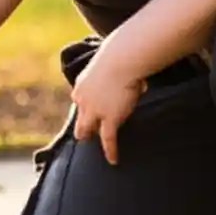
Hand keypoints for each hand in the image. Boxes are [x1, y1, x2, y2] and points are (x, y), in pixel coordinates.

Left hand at [70, 51, 147, 165]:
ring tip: (94, 146)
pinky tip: (113, 160)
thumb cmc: (123, 54)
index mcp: (82, 84)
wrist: (122, 60)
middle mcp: (84, 99)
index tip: (95, 108)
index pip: (81, 99)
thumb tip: (135, 74)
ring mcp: (94, 111)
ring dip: (90, 137)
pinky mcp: (108, 119)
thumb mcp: (113, 61)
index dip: (88, 105)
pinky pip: (108, 139)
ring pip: (86, 130)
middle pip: (80, 118)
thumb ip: (119, 71)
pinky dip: (110, 150)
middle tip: (87, 135)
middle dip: (84, 125)